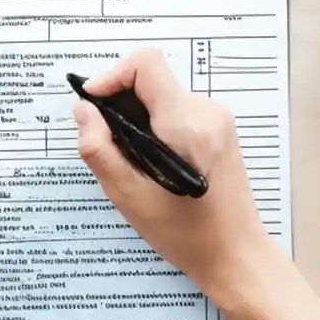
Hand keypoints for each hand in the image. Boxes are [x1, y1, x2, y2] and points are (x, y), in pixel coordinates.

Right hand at [72, 49, 270, 298]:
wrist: (236, 255)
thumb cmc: (186, 234)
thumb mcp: (130, 197)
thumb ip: (100, 149)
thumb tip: (83, 111)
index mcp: (186, 124)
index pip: (147, 65)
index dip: (112, 76)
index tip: (93, 106)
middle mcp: (206, 112)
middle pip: (151, 82)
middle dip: (121, 106)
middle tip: (109, 146)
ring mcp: (217, 119)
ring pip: (161, 97)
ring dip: (137, 120)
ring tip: (133, 164)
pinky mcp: (219, 129)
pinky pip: (175, 111)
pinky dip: (155, 127)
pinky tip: (154, 165)